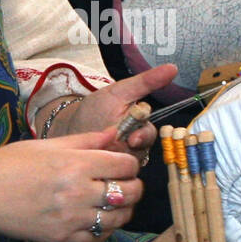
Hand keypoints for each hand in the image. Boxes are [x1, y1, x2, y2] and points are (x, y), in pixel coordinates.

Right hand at [0, 131, 145, 241]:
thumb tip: (114, 134)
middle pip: (130, 192)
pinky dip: (103, 228)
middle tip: (120, 184)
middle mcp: (78, 193)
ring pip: (120, 218)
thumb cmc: (8, 165)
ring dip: (121, 209)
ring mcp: (71, 219)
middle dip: (131, 186)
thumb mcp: (47, 145)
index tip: (119, 165)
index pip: (126, 166)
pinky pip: (99, 237)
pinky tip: (93, 218)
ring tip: (109, 202)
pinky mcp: (62, 239)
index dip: (127, 164)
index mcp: (75, 164)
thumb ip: (85, 141)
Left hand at [54, 63, 176, 160]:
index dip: (143, 135)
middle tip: (119, 147)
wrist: (67, 128)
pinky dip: (111, 169)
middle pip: (143, 151)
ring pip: (132, 163)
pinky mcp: (112, 170)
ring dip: (120, 159)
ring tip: (104, 152)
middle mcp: (135, 143)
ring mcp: (124, 157)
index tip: (133, 137)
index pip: (150, 131)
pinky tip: (101, 165)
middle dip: (132, 150)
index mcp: (139, 124)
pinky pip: (119, 173)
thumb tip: (173, 68)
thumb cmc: (94, 110)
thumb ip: (144, 82)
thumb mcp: (118, 93)